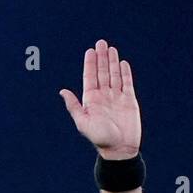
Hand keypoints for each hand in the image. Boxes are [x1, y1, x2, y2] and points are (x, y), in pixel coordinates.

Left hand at [59, 39, 140, 159]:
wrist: (120, 149)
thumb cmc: (100, 139)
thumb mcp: (83, 123)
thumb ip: (74, 106)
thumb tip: (62, 91)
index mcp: (91, 100)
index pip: (90, 77)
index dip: (90, 63)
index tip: (90, 50)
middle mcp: (104, 96)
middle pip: (102, 72)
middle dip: (102, 57)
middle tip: (101, 42)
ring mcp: (117, 97)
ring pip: (114, 75)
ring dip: (112, 62)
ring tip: (111, 48)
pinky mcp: (129, 101)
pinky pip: (127, 83)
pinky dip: (125, 73)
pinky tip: (123, 63)